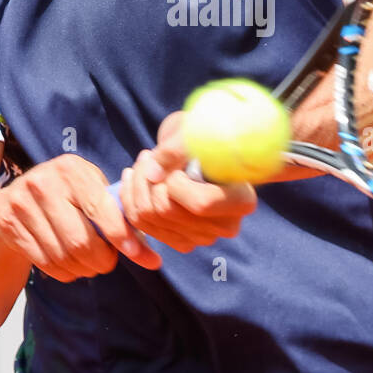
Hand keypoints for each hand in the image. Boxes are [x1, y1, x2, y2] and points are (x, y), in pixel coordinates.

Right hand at [0, 153, 161, 279]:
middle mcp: (44, 183)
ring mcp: (22, 203)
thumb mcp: (90, 191)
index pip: (101, 209)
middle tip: (108, 263)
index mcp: (72, 170)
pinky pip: (45, 262)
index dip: (121, 236)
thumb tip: (151, 257)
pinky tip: (69, 266)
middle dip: (101, 260)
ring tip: (89, 265)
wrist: (12, 200)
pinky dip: (64, 272)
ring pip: (63, 256)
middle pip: (80, 241)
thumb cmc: (66, 197)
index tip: (137, 254)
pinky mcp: (9, 224)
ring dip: (83, 269)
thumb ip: (119, 215)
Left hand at [119, 112, 257, 252]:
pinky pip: (142, 225)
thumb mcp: (197, 131)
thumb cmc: (208, 135)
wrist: (207, 150)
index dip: (176, 183)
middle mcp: (226, 226)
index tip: (177, 164)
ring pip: (150, 218)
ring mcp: (202, 237)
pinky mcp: (181, 241)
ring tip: (143, 161)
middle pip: (168, 211)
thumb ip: (177, 149)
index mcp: (241, 201)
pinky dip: (130, 198)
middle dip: (148, 178)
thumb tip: (153, 174)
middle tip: (148, 155)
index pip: (200, 203)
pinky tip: (135, 177)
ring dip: (137, 185)